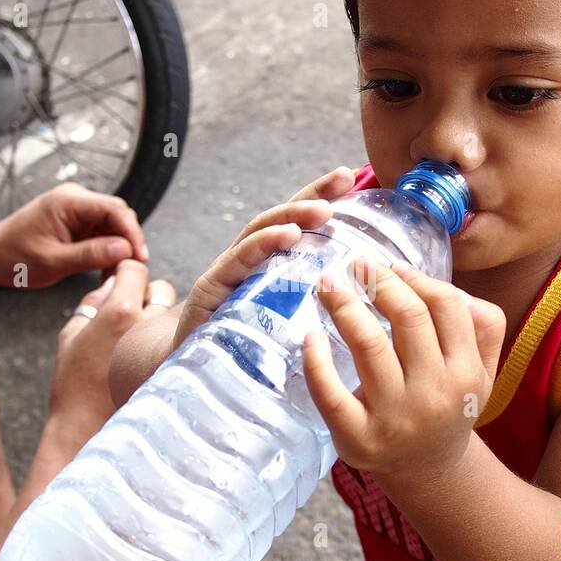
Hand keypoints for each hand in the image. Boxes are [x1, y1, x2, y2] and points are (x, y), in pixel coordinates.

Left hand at [0, 183, 148, 287]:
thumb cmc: (13, 258)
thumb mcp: (53, 261)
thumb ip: (90, 254)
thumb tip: (125, 250)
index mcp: (68, 201)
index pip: (114, 209)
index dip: (132, 233)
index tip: (140, 258)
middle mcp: (75, 199)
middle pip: (118, 215)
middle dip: (128, 242)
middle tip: (130, 270)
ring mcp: (76, 210)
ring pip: (113, 226)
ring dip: (118, 249)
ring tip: (116, 274)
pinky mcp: (76, 223)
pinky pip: (102, 234)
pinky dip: (107, 252)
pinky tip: (105, 271)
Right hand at [47, 259, 175, 446]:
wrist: (87, 434)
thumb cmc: (73, 387)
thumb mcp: (71, 338)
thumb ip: (92, 304)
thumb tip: (110, 283)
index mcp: (119, 313)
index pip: (135, 270)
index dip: (127, 274)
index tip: (125, 284)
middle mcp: (148, 325)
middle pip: (161, 288)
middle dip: (150, 296)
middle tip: (136, 317)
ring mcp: (166, 347)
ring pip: (178, 314)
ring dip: (167, 320)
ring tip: (148, 342)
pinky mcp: (178, 366)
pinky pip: (185, 340)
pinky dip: (176, 341)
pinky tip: (160, 357)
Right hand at [169, 166, 357, 350]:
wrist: (195, 381)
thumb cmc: (247, 356)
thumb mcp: (288, 329)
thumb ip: (316, 311)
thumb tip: (366, 300)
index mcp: (270, 268)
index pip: (300, 226)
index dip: (323, 199)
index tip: (352, 179)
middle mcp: (249, 263)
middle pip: (282, 220)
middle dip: (312, 195)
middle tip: (343, 178)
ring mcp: (229, 273)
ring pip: (260, 232)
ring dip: (291, 216)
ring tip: (322, 208)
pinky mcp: (210, 289)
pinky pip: (238, 261)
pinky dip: (262, 243)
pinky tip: (287, 234)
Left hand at [302, 257, 506, 481]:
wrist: (428, 470)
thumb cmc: (447, 405)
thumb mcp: (481, 371)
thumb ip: (485, 327)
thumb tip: (455, 288)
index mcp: (466, 374)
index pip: (446, 307)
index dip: (416, 278)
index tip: (391, 265)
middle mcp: (434, 395)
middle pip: (408, 318)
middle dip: (378, 281)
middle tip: (355, 263)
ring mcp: (394, 419)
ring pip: (368, 345)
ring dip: (344, 305)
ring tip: (328, 285)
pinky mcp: (357, 439)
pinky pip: (330, 394)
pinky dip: (315, 361)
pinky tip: (309, 335)